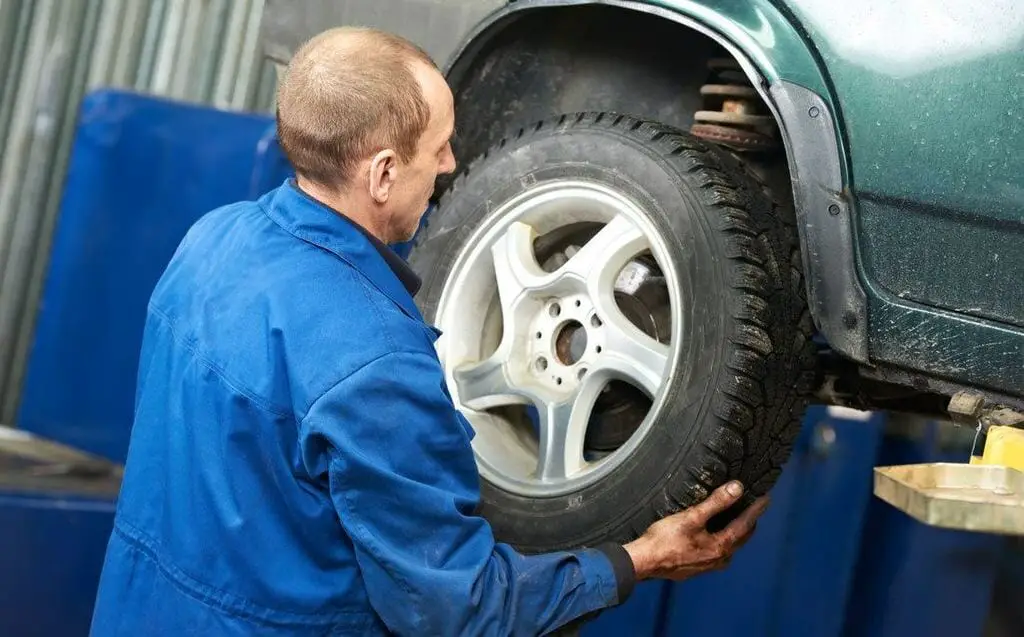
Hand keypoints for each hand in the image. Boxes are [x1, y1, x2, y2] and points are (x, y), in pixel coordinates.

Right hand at [623, 481, 768, 580]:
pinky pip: (717, 554)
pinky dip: (722, 542)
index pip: (745, 524)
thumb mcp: (692, 517)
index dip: (756, 510)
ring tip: (736, 522)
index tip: (766, 498)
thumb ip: (716, 502)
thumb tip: (738, 488)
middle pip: (740, 538)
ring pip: (729, 548)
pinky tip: (713, 539)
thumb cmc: (666, 539)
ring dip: (735, 534)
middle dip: (749, 523)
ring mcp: (708, 566)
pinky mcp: (695, 569)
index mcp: (721, 545)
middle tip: (754, 509)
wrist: (644, 563)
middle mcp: (719, 558)